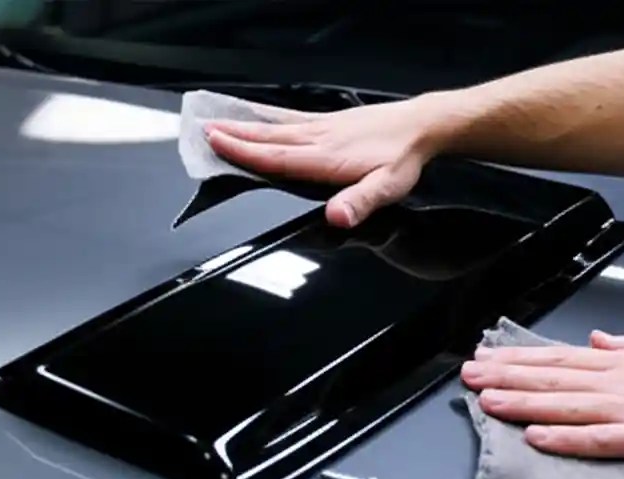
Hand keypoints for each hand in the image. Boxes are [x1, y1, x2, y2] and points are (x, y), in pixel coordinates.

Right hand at [205, 95, 448, 227]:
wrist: (421, 125)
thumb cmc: (403, 158)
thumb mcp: (388, 187)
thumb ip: (360, 202)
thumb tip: (336, 217)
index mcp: (326, 158)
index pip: (278, 156)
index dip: (245, 152)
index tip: (216, 144)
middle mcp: (319, 138)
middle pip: (268, 137)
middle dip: (234, 135)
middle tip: (202, 130)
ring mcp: (322, 127)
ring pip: (275, 126)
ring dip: (245, 124)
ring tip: (218, 121)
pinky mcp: (329, 121)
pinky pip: (290, 118)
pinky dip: (268, 116)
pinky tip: (259, 116)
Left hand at [460, 331, 623, 466]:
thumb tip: (596, 337)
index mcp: (620, 363)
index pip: (557, 357)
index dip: (517, 357)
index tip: (487, 356)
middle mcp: (615, 382)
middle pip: (550, 377)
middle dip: (505, 375)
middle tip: (468, 374)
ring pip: (562, 405)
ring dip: (521, 402)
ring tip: (486, 401)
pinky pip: (593, 440)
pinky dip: (562, 438)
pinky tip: (535, 436)